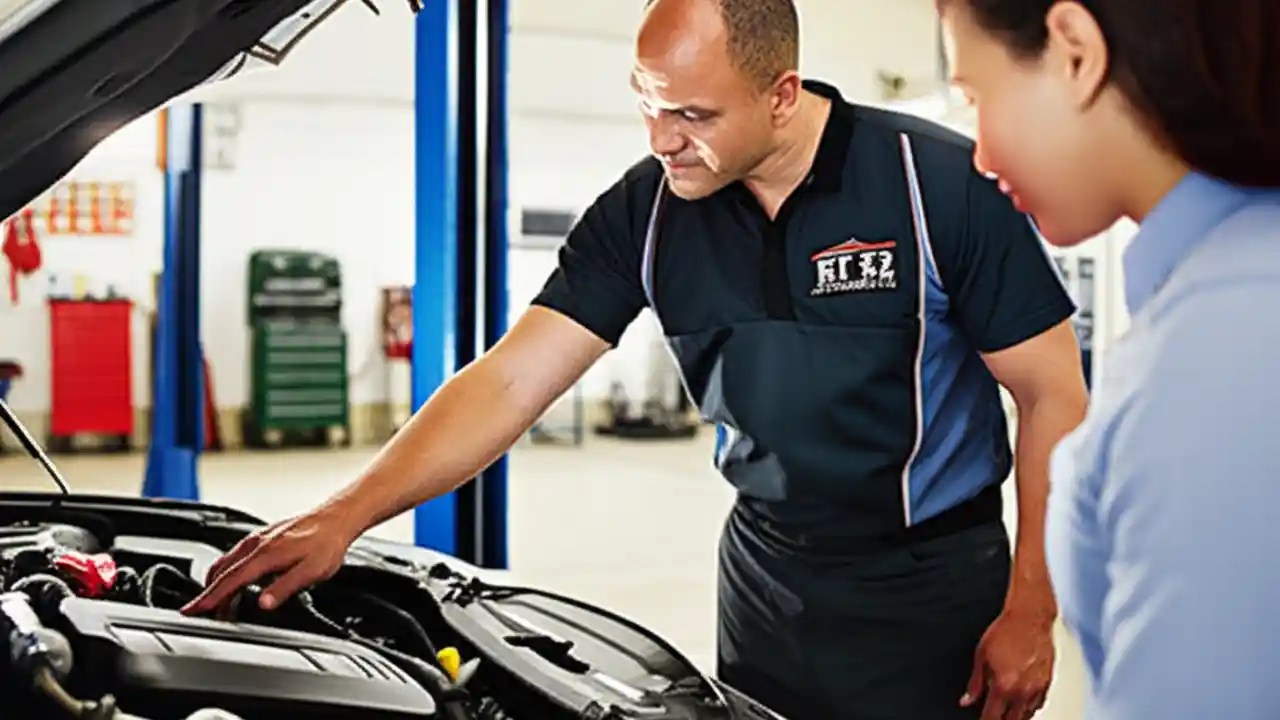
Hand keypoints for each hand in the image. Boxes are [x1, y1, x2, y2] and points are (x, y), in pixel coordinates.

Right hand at [180, 505, 360, 616]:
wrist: (337, 518)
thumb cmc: (327, 543)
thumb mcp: (312, 571)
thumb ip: (285, 587)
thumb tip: (263, 603)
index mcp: (266, 554)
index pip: (230, 581)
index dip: (211, 598)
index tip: (194, 611)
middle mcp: (256, 544)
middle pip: (221, 573)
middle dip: (207, 595)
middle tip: (197, 613)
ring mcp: (257, 539)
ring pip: (225, 563)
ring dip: (216, 584)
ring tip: (215, 605)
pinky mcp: (261, 537)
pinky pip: (234, 556)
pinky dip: (226, 572)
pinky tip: (231, 581)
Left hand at [960, 611, 1054, 719]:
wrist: (1030, 617)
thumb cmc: (1006, 631)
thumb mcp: (981, 655)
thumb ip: (975, 683)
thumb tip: (966, 700)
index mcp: (1004, 685)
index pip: (992, 716)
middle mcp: (1022, 690)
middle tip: (993, 716)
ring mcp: (1038, 687)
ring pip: (1027, 715)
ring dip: (1016, 716)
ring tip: (1006, 713)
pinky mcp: (1048, 682)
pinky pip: (1038, 704)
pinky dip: (1029, 708)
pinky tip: (1022, 704)